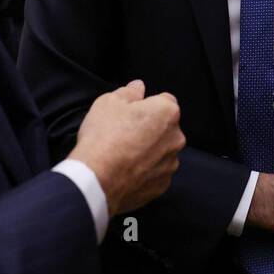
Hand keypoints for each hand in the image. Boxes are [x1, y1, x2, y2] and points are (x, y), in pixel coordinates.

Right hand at [69, 80, 184, 215]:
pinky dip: (145, 172)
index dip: (146, 105)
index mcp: (167, 113)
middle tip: (124, 133)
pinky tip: (126, 171)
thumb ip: (129, 92)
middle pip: (165, 127)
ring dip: (149, 151)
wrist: (97, 180)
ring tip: (124, 155)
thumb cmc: (104, 137)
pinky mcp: (162, 186)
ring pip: (162, 151)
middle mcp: (176, 138)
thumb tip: (138, 87)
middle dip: (150, 128)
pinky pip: (156, 173)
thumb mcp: (109, 102)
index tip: (131, 113)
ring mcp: (171, 164)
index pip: (164, 101)